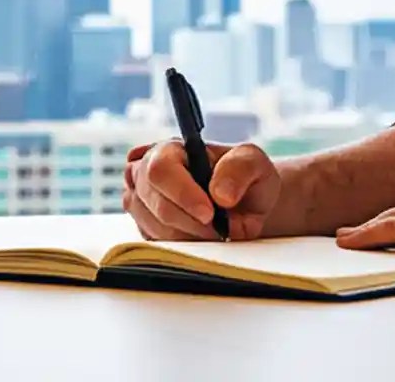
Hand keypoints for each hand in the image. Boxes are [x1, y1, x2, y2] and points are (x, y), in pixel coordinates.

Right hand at [123, 140, 279, 240]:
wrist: (245, 205)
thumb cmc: (246, 178)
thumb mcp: (253, 162)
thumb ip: (239, 169)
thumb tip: (220, 194)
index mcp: (170, 149)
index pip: (160, 169)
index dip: (182, 194)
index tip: (209, 213)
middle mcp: (146, 171)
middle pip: (155, 203)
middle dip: (192, 221)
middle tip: (219, 226)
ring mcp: (140, 199)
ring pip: (154, 226)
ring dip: (189, 234)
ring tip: (213, 228)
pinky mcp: (143, 225)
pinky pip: (155, 242)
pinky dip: (182, 245)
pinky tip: (199, 234)